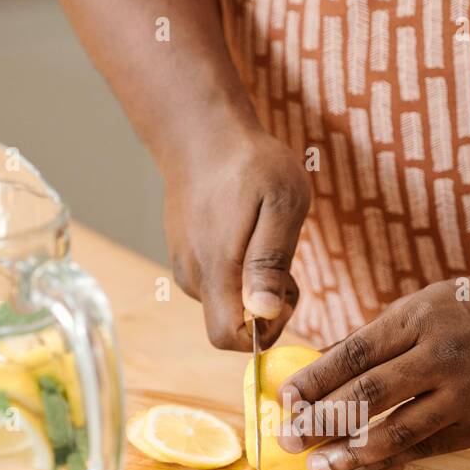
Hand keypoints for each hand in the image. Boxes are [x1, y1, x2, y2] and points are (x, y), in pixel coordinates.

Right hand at [163, 130, 310, 349]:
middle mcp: (193, 276)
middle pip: (229, 326)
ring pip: (225, 304)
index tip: (284, 294)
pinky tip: (249, 236)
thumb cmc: (250, 162)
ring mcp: (185, 266)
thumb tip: (263, 314)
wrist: (202, 131)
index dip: (263, 331)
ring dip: (254, 289)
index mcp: (216, 269)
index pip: (228, 337)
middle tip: (285, 265)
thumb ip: (270, 263)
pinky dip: (239, 274)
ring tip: (268, 241)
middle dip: (264, 312)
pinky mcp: (184, 256)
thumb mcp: (281, 205)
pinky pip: (216, 284)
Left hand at [276, 264, 469, 469]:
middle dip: (320, 421)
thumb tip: (319, 376)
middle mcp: (441, 355)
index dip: (314, 382)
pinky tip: (361, 467)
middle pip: (367, 395)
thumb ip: (378, 342)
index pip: (353, 354)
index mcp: (418, 318)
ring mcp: (464, 394)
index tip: (284, 402)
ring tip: (319, 467)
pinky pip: (426, 449)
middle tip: (287, 441)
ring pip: (397, 432)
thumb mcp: (425, 306)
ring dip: (350, 453)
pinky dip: (390, 460)